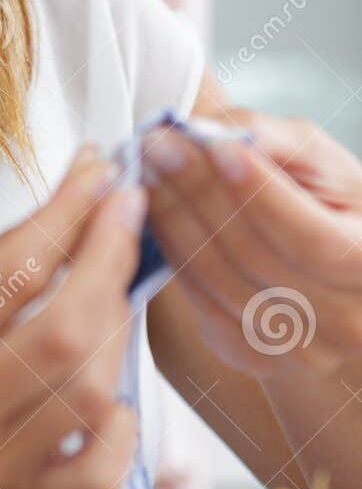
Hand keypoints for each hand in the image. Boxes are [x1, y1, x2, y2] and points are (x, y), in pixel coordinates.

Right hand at [0, 145, 149, 488]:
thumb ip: (2, 251)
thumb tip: (84, 188)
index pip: (12, 272)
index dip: (70, 217)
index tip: (104, 178)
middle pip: (62, 336)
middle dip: (108, 264)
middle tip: (125, 220)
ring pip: (89, 394)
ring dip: (115, 332)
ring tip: (108, 298)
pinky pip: (98, 470)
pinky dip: (120, 427)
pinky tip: (108, 395)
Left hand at [140, 108, 361, 378]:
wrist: (324, 268)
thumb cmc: (329, 204)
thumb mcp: (322, 164)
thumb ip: (277, 142)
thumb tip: (219, 131)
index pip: (311, 237)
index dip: (260, 193)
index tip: (214, 145)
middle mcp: (347, 321)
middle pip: (255, 259)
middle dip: (200, 194)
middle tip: (156, 144)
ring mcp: (300, 352)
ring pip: (219, 282)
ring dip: (174, 220)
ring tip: (147, 169)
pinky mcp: (253, 357)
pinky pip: (200, 304)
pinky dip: (172, 254)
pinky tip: (152, 213)